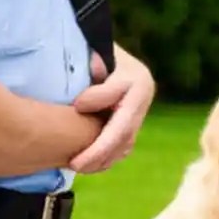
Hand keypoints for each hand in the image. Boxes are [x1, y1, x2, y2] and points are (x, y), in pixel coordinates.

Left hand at [68, 46, 155, 173]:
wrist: (103, 54)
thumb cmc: (93, 51)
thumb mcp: (94, 55)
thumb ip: (91, 71)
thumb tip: (82, 103)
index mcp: (137, 80)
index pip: (117, 95)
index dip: (98, 102)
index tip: (76, 106)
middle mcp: (143, 98)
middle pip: (124, 131)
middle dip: (99, 150)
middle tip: (75, 163)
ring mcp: (139, 113)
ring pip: (125, 144)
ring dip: (103, 160)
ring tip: (78, 167)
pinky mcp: (131, 124)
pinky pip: (122, 147)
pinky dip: (106, 159)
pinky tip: (88, 165)